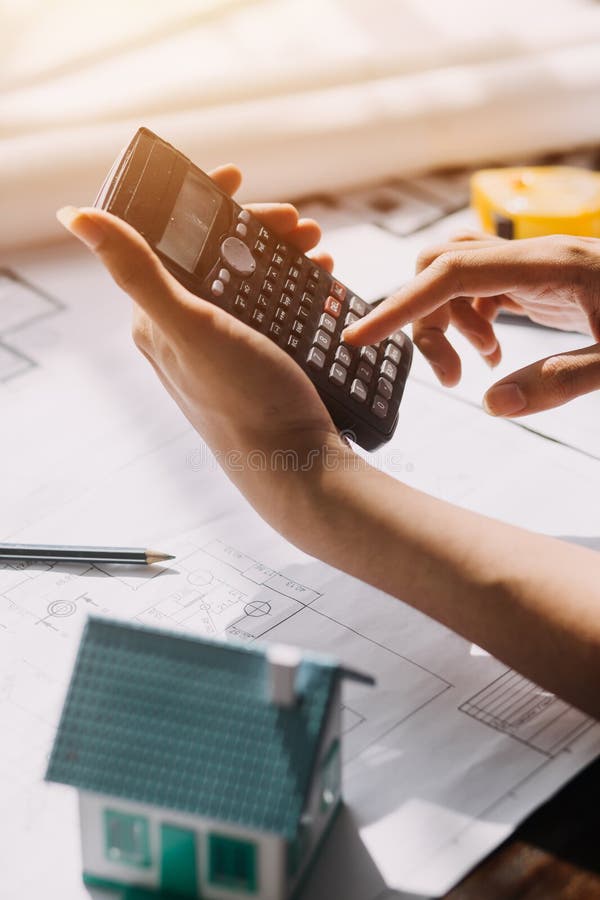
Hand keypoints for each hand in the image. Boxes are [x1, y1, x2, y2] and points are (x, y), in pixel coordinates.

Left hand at [56, 165, 352, 536]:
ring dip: (279, 252)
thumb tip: (74, 215)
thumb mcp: (190, 328)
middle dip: (255, 227)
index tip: (237, 175)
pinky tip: (320, 278)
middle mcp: (182, 330)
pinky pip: (269, 306)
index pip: (166, 239)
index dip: (199, 200)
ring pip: (244, 279)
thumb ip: (138, 272)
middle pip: (212, 255)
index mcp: (156, 318)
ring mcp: (219, 347)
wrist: (294, 465)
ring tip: (317, 243)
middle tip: (298, 219)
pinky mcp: (252, 361)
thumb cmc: (245, 401)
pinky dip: (293, 284)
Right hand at [343, 232, 599, 416]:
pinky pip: (480, 289)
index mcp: (551, 264)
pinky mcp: (539, 280)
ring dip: (447, 321)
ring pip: (456, 277)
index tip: (357, 339)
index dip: (398, 306)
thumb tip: (492, 403)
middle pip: (442, 267)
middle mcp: (535, 255)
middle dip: (426, 319)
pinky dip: (470, 320)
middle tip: (452, 378)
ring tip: (479, 366)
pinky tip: (494, 352)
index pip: (450, 274)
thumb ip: (561, 381)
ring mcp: (536, 264)